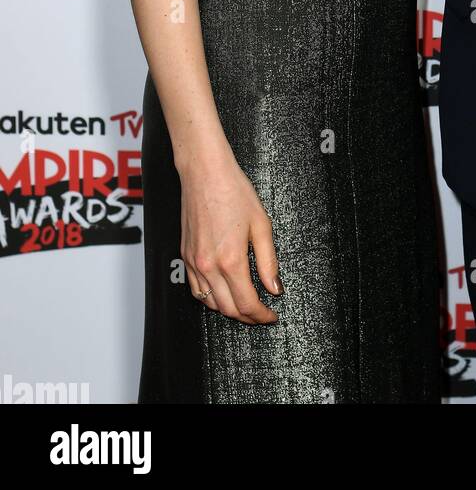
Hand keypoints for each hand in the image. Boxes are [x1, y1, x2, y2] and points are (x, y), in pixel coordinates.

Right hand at [179, 151, 281, 322]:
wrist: (205, 172)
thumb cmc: (234, 191)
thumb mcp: (261, 224)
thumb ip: (268, 261)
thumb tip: (275, 288)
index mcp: (231, 260)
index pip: (247, 303)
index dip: (262, 315)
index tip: (271, 315)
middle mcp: (208, 266)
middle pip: (228, 309)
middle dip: (247, 317)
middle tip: (262, 314)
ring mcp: (193, 262)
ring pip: (210, 303)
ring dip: (228, 310)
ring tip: (245, 305)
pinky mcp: (185, 255)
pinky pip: (195, 289)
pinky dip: (210, 298)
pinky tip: (222, 292)